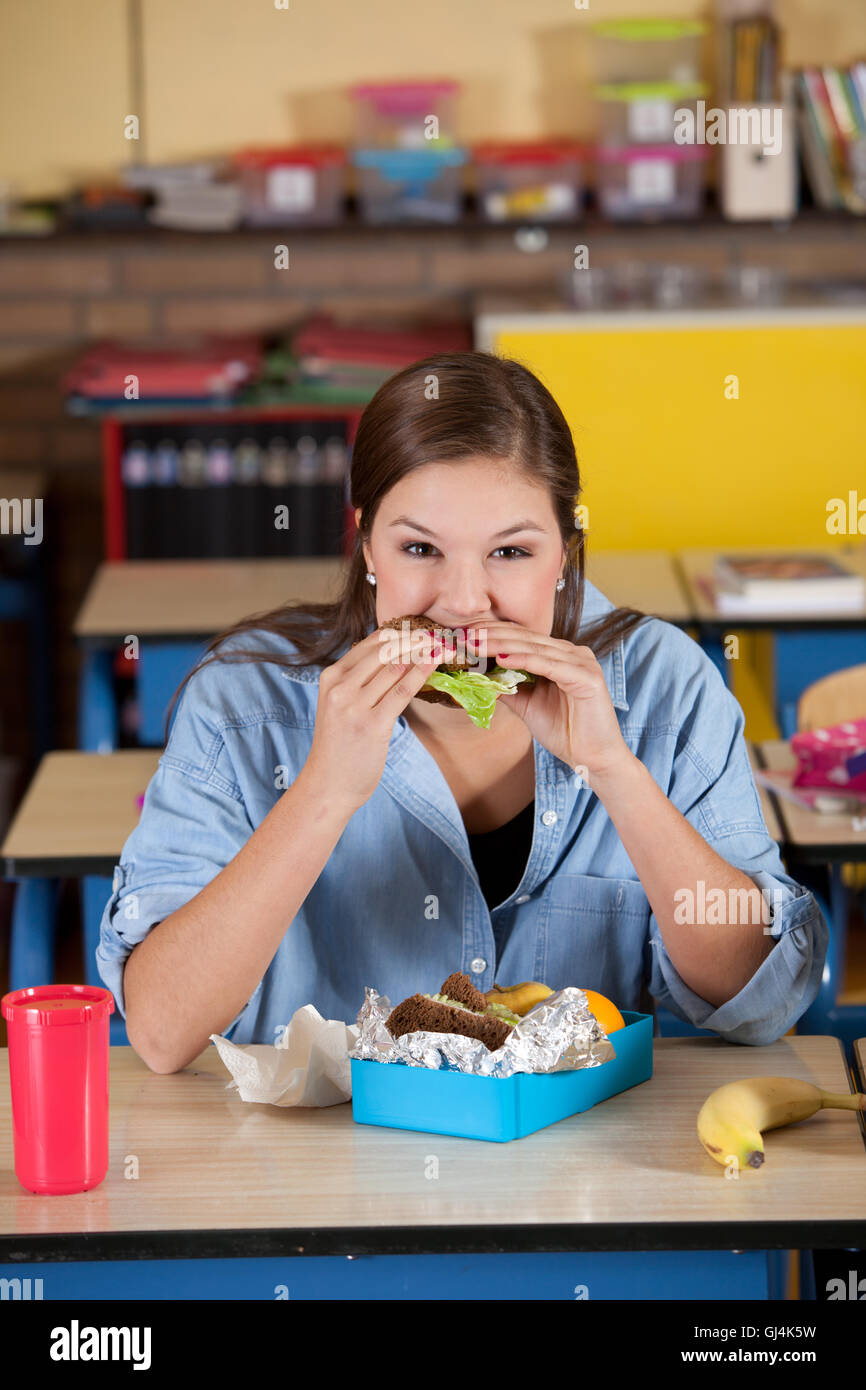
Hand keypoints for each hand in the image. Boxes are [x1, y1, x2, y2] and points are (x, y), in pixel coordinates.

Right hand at [303, 626, 442, 810]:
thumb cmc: (340, 745)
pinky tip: (437, 663)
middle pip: (385, 650)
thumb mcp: (340, 705)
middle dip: (416, 638)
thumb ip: (360, 681)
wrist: (328, 784)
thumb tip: (398, 656)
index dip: (401, 632)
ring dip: (424, 652)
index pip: (370, 643)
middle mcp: (340, 687)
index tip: (424, 628)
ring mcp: (354, 706)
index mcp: (331, 677)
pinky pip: (403, 690)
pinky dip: (423, 672)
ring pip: (395, 666)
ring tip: (446, 646)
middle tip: (441, 634)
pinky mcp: (372, 725)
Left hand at [473, 621, 630, 783]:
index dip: (490, 634)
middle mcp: (572, 652)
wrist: (594, 759)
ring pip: (534, 648)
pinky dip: (524, 660)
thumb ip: (507, 687)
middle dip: (490, 635)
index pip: (520, 637)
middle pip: (524, 638)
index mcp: (559, 655)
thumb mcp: (527, 705)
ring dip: (501, 645)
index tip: (461, 635)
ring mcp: (582, 662)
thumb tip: (477, 676)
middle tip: (461, 635)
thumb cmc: (565, 732)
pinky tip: (501, 659)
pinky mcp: (587, 676)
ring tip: (474, 644)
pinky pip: (549, 665)